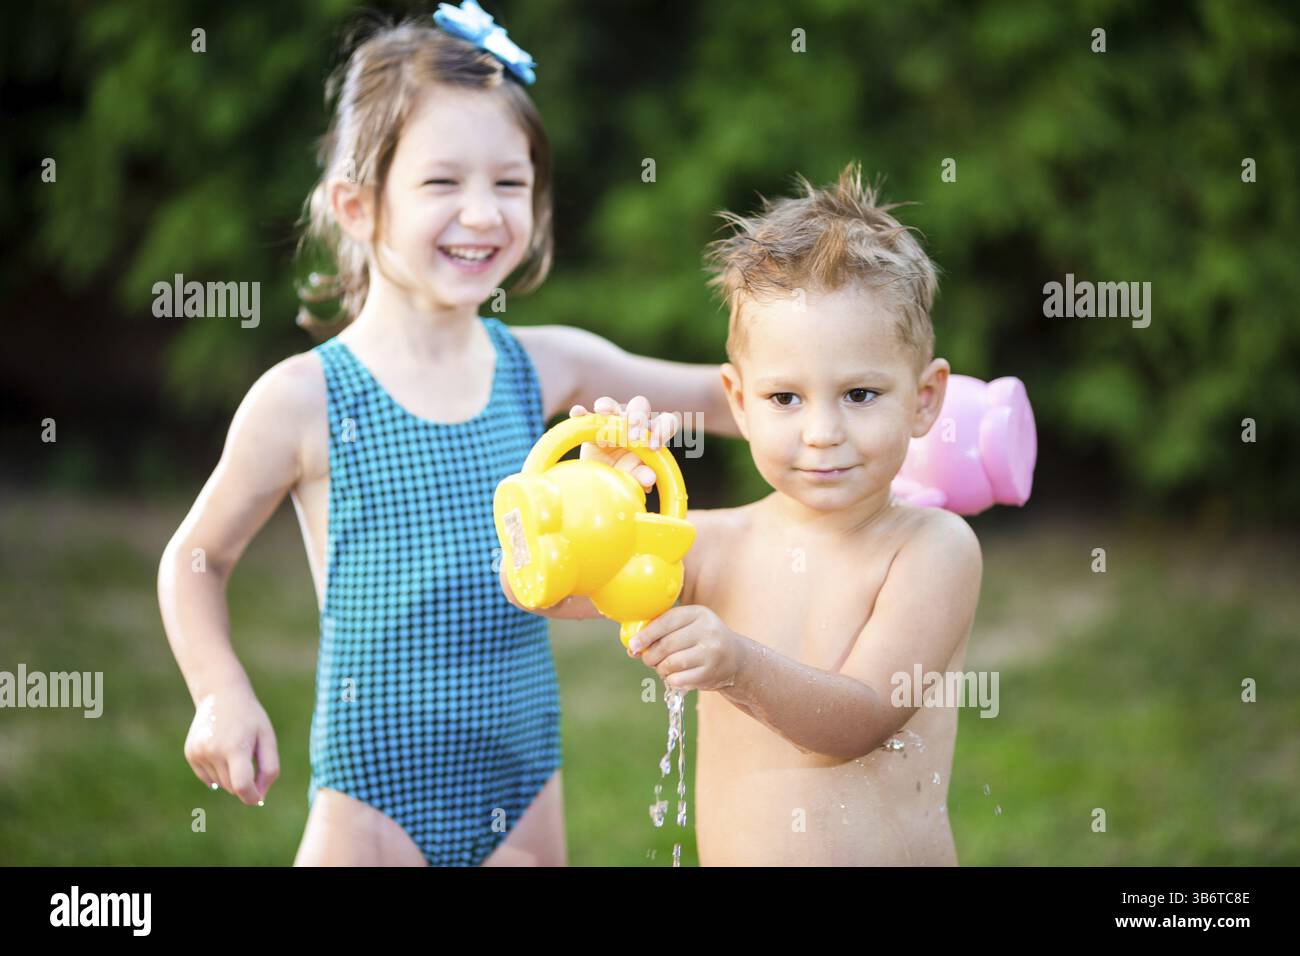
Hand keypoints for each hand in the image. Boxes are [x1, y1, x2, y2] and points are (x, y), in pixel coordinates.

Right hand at [184, 681, 279, 805]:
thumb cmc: (250, 718)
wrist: (221, 695)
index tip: (259, 798)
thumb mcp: (267, 738)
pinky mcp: (190, 754)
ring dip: (231, 775)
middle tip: (251, 759)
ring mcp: (199, 753)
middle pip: (232, 787)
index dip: (252, 796)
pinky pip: (207, 777)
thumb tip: (259, 797)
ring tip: (235, 748)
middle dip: (244, 782)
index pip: (241, 786)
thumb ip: (269, 769)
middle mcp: (213, 752)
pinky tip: (222, 751)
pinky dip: (218, 772)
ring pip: (220, 783)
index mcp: (235, 747)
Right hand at [568, 395, 678, 492]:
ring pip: (611, 405)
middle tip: (633, 438)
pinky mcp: (590, 425)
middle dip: (637, 418)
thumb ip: (642, 477)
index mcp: (651, 433)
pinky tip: (577, 413)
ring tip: (602, 413)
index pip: (665, 422)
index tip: (653, 447)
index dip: (663, 430)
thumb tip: (650, 477)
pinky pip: (585, 414)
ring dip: (609, 407)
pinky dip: (581, 412)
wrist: (599, 481)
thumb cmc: (624, 476)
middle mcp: (632, 422)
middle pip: (640, 405)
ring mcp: (610, 421)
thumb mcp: (633, 479)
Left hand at [626, 605, 746, 691]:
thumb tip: (632, 646)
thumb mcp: (688, 627)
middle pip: (667, 644)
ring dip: (661, 669)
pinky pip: (679, 679)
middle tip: (647, 660)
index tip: (633, 645)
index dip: (646, 634)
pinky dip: (671, 680)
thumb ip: (663, 631)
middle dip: (651, 655)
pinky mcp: (711, 672)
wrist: (736, 658)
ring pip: (671, 663)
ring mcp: (711, 652)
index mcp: (698, 613)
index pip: (666, 621)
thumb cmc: (702, 641)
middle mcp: (707, 630)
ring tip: (663, 669)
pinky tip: (674, 677)